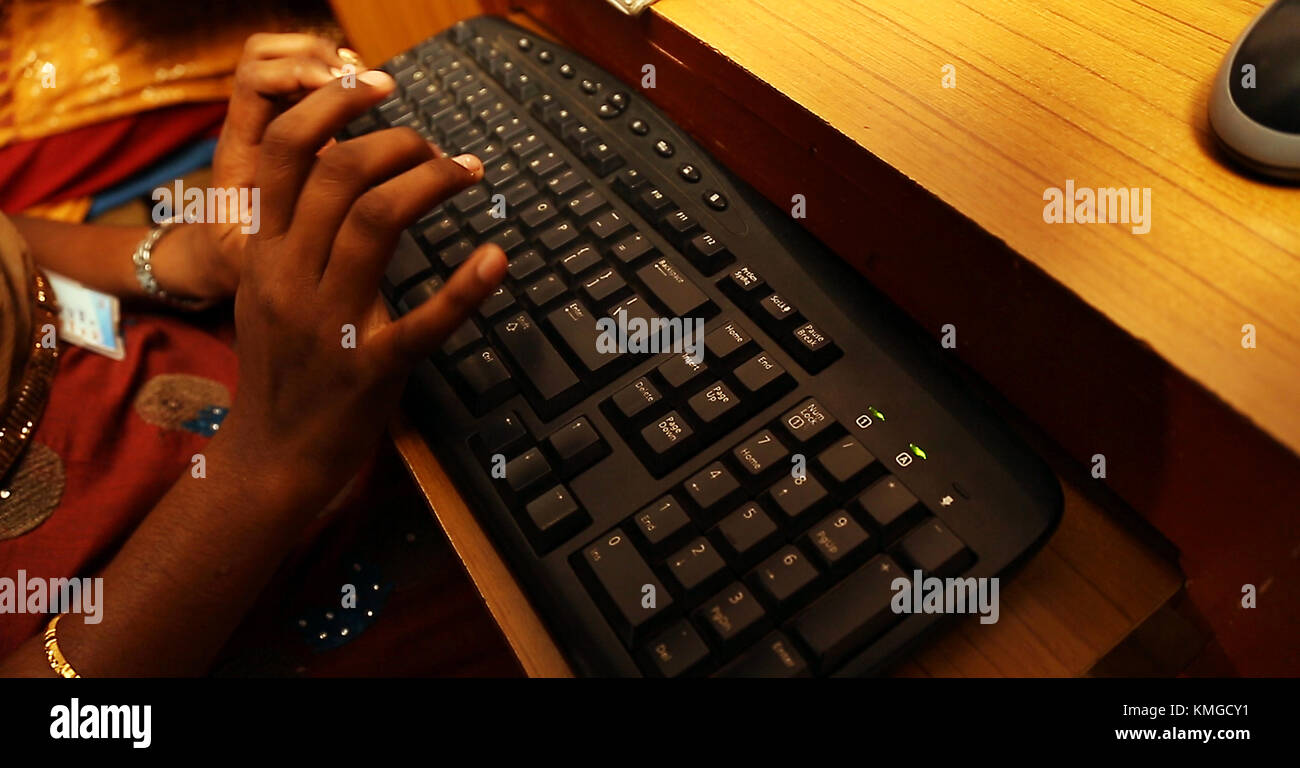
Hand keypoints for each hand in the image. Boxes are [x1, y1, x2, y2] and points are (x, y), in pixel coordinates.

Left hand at [184, 34, 362, 299]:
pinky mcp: (279, 132)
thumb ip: (297, 240)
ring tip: (372, 87)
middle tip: (377, 87)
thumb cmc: (234, 267)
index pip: (257, 88)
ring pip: (278, 60)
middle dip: (323, 61)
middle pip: (265, 58)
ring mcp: (259, 127)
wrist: (207, 267)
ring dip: (327, 64)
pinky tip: (366, 97)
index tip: (360, 92)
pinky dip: (332, 79)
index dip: (306, 76)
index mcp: (236, 161)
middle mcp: (242, 133)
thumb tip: (359, 215)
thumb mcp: (261, 264)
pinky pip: (297, 83)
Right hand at [212, 70, 505, 504]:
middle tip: (436, 149)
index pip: (284, 153)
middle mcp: (288, 279)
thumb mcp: (265, 290)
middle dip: (396, 142)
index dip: (332, 107)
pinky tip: (496, 258)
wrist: (272, 459)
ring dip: (430, 184)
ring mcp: (328, 325)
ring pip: (374, 223)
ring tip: (467, 175)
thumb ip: (290, 233)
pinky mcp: (371, 370)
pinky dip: (465, 287)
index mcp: (261, 254)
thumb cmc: (283, 369)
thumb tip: (338, 169)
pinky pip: (424, 321)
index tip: (373, 86)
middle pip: (337, 174)